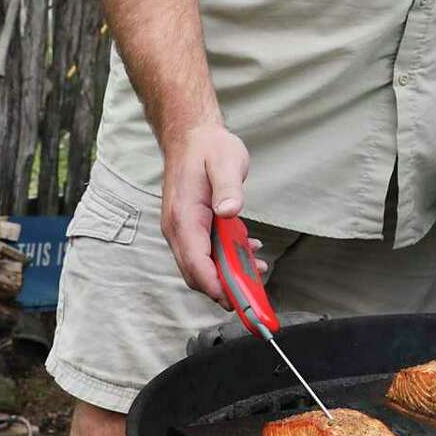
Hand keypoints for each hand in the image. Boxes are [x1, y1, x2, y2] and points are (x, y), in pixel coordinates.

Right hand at [159, 122, 251, 306]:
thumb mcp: (226, 162)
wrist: (192, 136)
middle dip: (224, 288)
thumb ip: (229, 188)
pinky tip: (249, 251)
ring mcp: (183, 230)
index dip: (216, 286)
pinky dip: (226, 259)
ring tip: (258, 271)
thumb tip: (229, 211)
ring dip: (227, 274)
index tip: (237, 300)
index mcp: (184, 218)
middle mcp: (178, 229)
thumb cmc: (209, 148)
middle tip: (253, 296)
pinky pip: (205, 253)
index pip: (196, 264)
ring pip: (201, 266)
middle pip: (196, 273)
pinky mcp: (191, 227)